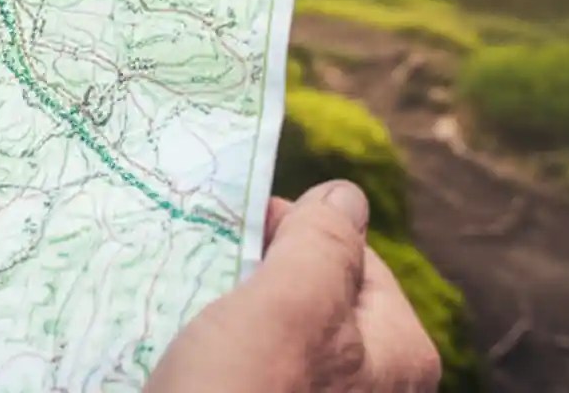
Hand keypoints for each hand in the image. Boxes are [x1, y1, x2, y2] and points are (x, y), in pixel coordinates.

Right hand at [144, 180, 441, 391]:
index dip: (296, 228)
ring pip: (266, 338)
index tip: (234, 218)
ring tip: (176, 303)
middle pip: (307, 298)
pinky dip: (207, 357)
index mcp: (396, 355)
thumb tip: (346, 194)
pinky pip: (242, 374)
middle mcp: (363, 389)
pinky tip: (172, 354)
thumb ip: (323, 242)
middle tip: (198, 257)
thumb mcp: (290, 306)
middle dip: (252, 272)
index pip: (354, 258)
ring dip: (220, 314)